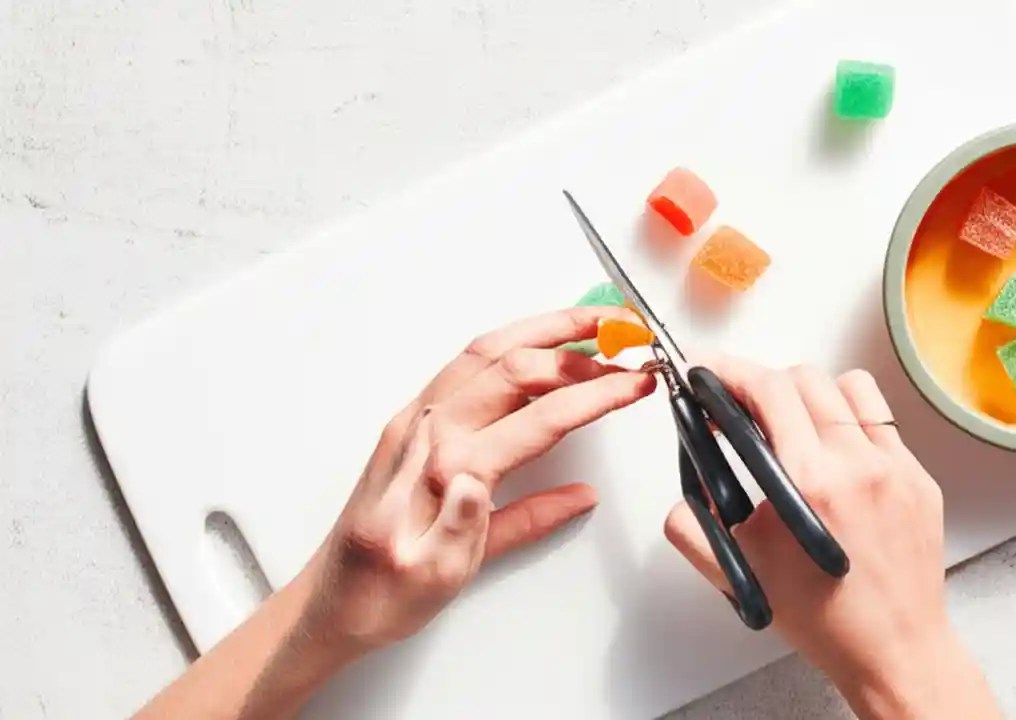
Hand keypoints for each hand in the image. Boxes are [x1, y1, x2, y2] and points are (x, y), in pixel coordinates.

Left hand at [295, 306, 656, 654]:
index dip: (596, 394)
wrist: (331, 602)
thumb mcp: (447, 577)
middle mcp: (426, 431)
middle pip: (513, 364)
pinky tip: (535, 344)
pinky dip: (510, 342)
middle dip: (577, 341)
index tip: (636, 383)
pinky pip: (464, 365)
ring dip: (542, 329)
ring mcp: (415, 421)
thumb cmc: (385, 596)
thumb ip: (500, 526)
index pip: (539, 416)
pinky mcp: (412, 424)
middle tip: (627, 334)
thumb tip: (566, 493)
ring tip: (591, 320)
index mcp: (444, 468)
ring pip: (485, 352)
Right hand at [663, 358, 998, 719]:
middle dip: (761, 382)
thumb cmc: (823, 619)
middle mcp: (859, 466)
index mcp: (811, 485)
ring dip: (809, 392)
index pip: (768, 390)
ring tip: (791, 422)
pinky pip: (881, 420)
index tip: (707, 370)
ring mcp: (897, 467)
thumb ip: (691, 525)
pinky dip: (848, 420)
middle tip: (739, 407)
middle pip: (803, 377)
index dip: (729, 370)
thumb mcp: (739, 572)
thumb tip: (687, 477)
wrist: (894, 650)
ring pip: (847, 386)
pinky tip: (833, 450)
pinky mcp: (920, 477)